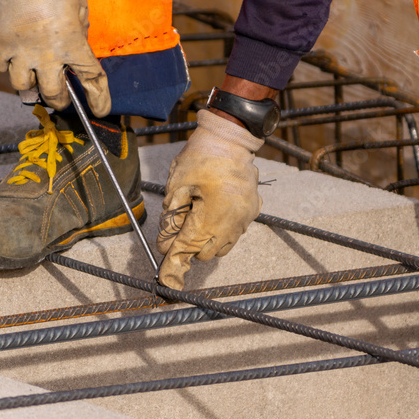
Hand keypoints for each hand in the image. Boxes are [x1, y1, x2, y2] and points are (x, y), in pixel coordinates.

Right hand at [0, 0, 110, 115]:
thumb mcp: (81, 7)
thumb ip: (79, 32)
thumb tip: (74, 46)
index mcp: (72, 44)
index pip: (91, 80)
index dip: (99, 100)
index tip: (101, 110)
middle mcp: (46, 53)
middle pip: (53, 94)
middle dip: (61, 100)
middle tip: (62, 98)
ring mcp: (19, 49)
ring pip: (23, 86)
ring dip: (31, 84)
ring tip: (34, 76)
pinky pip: (0, 65)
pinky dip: (7, 64)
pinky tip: (12, 56)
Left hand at [157, 110, 264, 289]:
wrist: (231, 137)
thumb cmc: (201, 158)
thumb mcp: (177, 186)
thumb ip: (171, 221)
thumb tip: (166, 247)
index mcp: (211, 216)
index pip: (187, 250)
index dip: (173, 264)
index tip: (165, 281)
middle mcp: (232, 223)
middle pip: (204, 253)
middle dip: (189, 246)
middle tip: (179, 225)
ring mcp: (245, 218)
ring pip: (221, 247)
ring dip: (206, 240)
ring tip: (198, 214)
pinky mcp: (252, 211)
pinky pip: (234, 233)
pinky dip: (221, 230)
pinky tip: (214, 209)